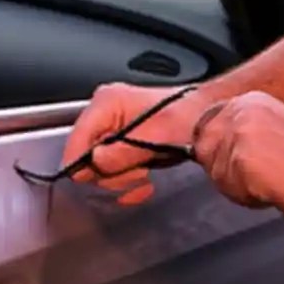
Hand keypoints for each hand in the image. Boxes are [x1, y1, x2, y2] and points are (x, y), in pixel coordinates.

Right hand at [61, 82, 214, 205]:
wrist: (207, 122)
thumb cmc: (186, 120)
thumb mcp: (150, 139)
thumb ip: (119, 153)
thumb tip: (95, 162)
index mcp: (107, 102)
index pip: (77, 138)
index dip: (81, 163)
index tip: (89, 179)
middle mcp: (105, 112)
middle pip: (87, 154)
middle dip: (111, 171)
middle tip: (135, 173)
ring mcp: (113, 126)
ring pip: (100, 164)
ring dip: (122, 177)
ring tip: (144, 173)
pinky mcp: (122, 140)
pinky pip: (112, 166)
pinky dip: (127, 178)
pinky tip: (144, 181)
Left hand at [191, 91, 283, 230]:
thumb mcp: (276, 133)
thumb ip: (243, 133)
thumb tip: (210, 146)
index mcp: (252, 100)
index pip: (206, 126)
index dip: (221, 152)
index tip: (247, 162)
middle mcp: (243, 109)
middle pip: (204, 150)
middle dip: (227, 170)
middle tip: (265, 175)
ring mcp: (241, 132)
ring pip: (215, 173)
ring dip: (239, 186)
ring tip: (274, 182)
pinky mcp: (242, 158)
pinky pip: (227, 188)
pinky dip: (247, 197)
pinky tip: (274, 189)